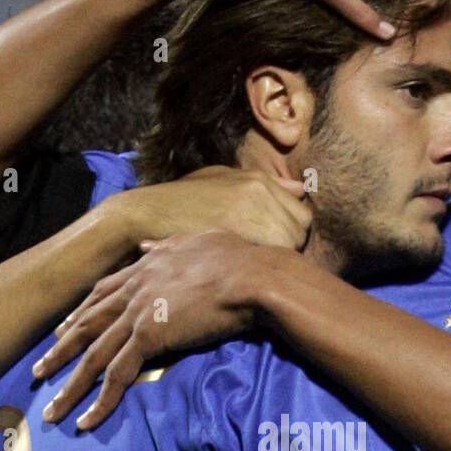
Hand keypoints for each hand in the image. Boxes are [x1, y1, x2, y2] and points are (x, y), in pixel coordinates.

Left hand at [33, 229, 274, 430]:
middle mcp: (134, 289)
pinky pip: (117, 376)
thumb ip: (169, 245)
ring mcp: (138, 314)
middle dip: (61, 350)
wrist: (251, 276)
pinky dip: (100, 402)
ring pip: (93, 356)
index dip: (80, 312)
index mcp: (145, 267)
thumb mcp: (198, 241)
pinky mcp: (148, 338)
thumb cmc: (237, 259)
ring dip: (69, 386)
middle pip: (86, 325)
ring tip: (51, 410)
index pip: (102, 293)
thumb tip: (149, 244)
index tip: (63, 329)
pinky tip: (86, 421)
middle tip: (40, 370)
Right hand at [105, 165, 310, 251]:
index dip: (292, 233)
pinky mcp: (237, 234)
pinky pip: (268, 257)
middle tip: (263, 259)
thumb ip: (266, 185)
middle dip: (288, 247)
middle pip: (300, 231)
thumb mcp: (223, 181)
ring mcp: (249, 211)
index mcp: (259, 180)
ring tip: (253, 265)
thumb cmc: (182, 202)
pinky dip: (261, 267)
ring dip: (275, 259)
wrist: (147, 214)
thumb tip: (302, 190)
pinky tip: (243, 270)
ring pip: (288, 246)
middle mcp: (260, 192)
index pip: (303, 214)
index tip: (273, 245)